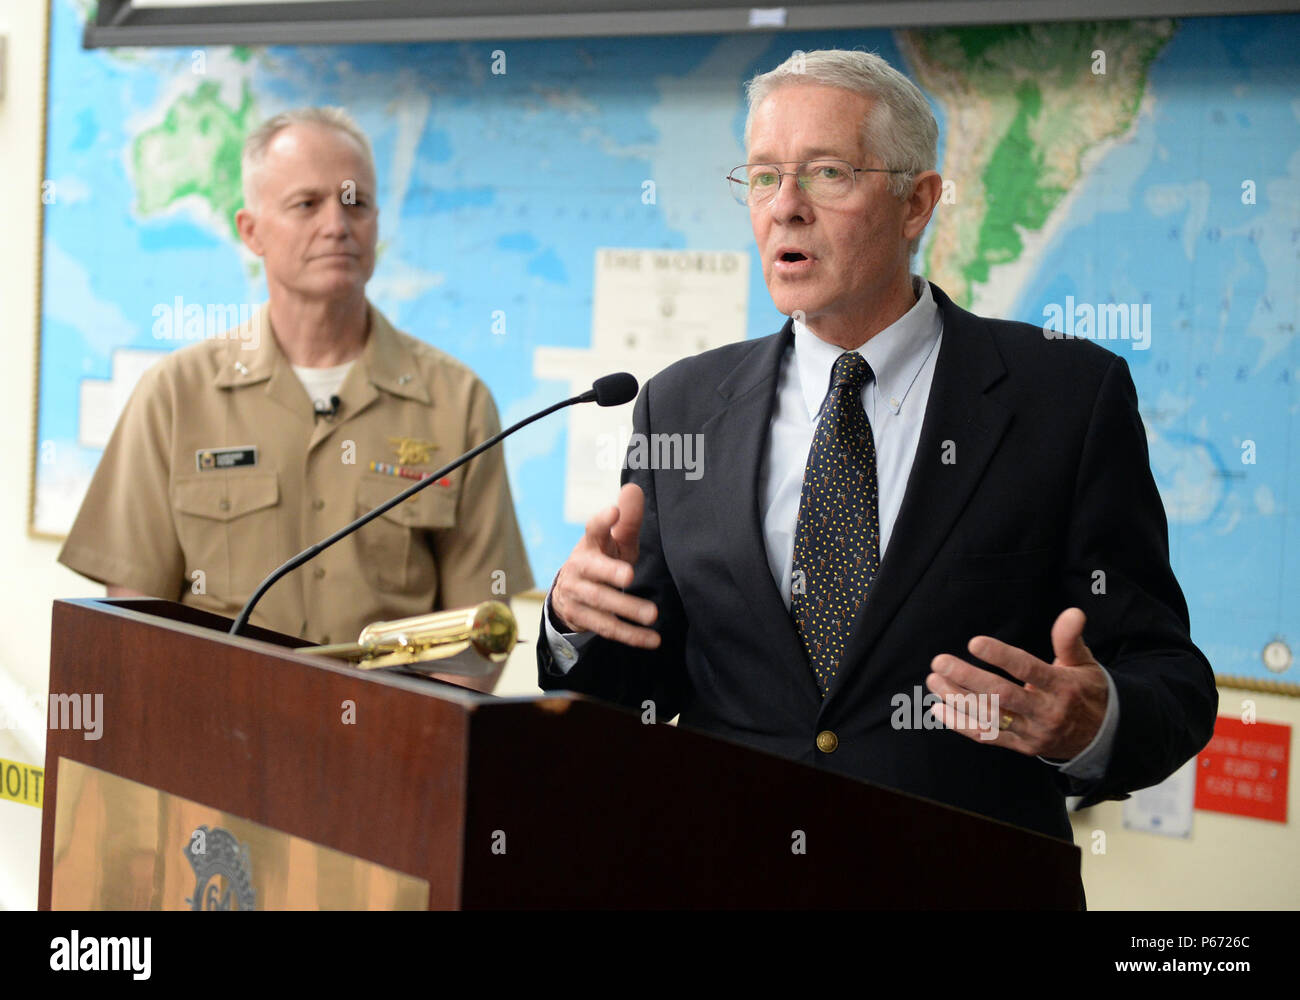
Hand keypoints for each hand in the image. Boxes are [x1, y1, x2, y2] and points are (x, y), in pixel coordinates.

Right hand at [550, 483, 659, 648]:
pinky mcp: (582, 618)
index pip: (592, 530)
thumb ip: (628, 520)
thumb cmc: (603, 560)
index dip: (601, 522)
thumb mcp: (616, 541)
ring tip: (652, 614)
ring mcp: (578, 595)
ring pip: (600, 603)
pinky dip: (630, 635)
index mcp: (590, 545)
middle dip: (610, 572)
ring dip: (626, 609)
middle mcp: (580, 568)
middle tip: (630, 574)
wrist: (570, 594)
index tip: (612, 512)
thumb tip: (633, 489)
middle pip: (593, 571)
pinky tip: (652, 639)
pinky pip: (607, 628)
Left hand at [925, 608, 1108, 759]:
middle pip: (1001, 695)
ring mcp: (1032, 732)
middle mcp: (1046, 712)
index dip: (1001, 656)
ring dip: (957, 699)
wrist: (1101, 738)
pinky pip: (987, 736)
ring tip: (933, 680)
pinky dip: (961, 724)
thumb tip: (1073, 612)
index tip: (973, 643)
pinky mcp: (1021, 746)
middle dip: (967, 678)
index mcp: (1062, 687)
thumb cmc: (1086, 692)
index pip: (1028, 670)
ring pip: (990, 717)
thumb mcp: (1084, 664)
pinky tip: (939, 708)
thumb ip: (1070, 639)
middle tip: (939, 662)